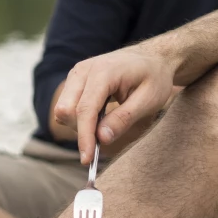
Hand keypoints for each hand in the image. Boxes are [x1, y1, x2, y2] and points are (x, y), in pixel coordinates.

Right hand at [50, 42, 180, 163]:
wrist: (152, 57)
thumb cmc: (154, 77)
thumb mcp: (149, 100)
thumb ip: (124, 118)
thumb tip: (101, 139)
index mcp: (104, 72)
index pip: (85, 109)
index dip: (84, 137)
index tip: (87, 160)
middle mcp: (84, 70)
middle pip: (66, 110)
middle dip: (81, 131)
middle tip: (104, 140)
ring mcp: (77, 73)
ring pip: (63, 109)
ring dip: (80, 125)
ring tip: (107, 124)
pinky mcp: (75, 80)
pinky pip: (67, 105)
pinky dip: (79, 119)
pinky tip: (99, 118)